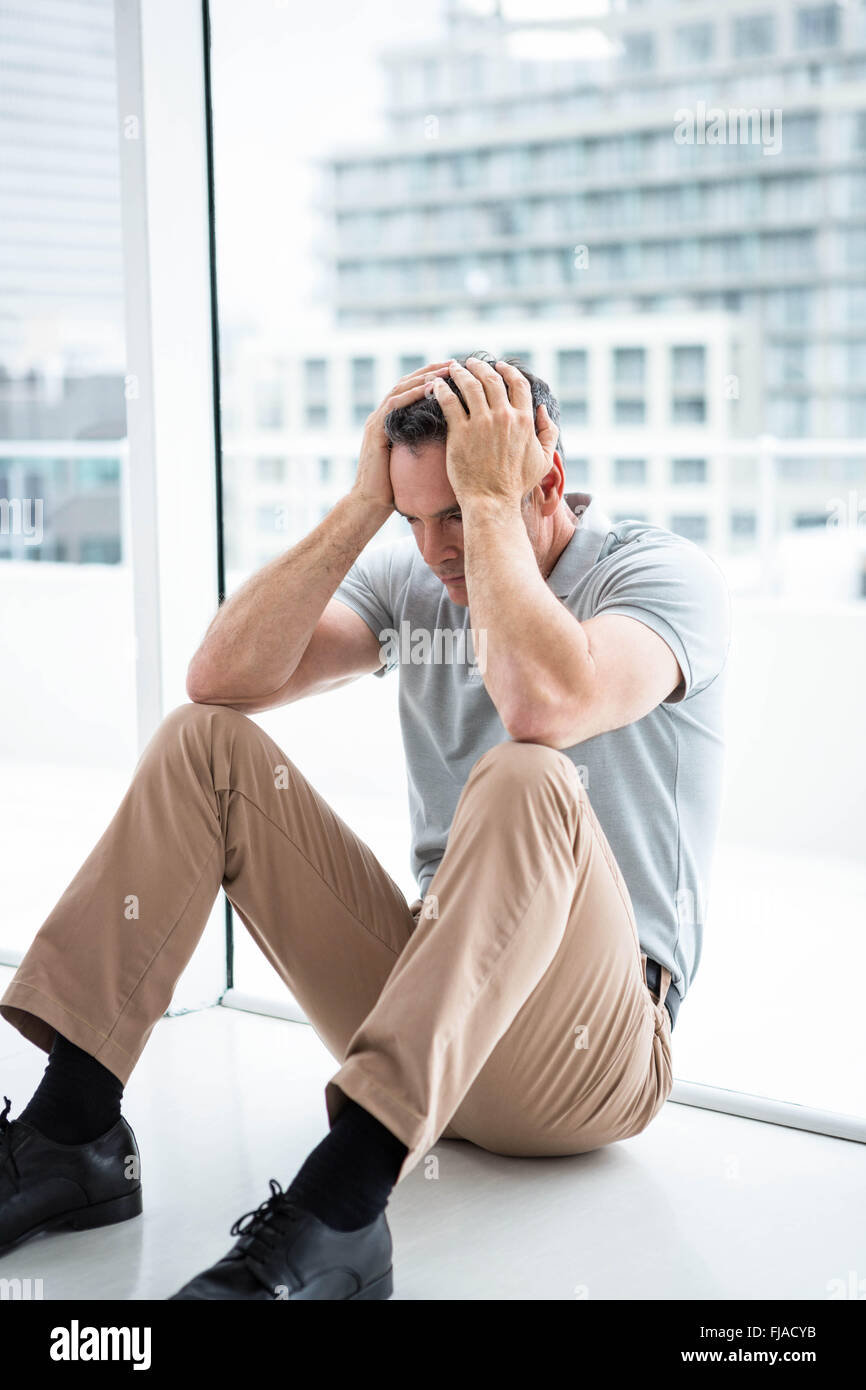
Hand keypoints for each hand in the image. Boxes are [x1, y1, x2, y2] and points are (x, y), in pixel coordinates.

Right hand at [350, 361, 453, 511]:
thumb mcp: (415, 460)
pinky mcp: (375, 431)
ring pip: (400, 388)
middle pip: (407, 383)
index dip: (433, 377)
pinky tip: (430, 388)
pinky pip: (393, 405)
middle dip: (431, 370)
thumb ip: (425, 443)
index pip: (413, 390)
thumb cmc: (395, 487)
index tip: (456, 371)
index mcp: (391, 421)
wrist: (370, 504)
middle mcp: (381, 416)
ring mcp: (376, 421)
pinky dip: (412, 394)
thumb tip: (452, 437)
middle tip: (453, 362)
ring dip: (424, 377)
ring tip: (445, 370)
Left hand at [430, 358, 558, 508]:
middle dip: (480, 366)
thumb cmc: (517, 484)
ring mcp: (481, 423)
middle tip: (471, 363)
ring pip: (469, 385)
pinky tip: (437, 385)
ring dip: (460, 372)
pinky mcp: (460, 432)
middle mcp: (504, 416)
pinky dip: (442, 389)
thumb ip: (548, 433)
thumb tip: (543, 411)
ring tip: (453, 368)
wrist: (492, 502)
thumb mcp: (543, 459)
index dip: (507, 370)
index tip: (498, 366)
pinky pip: (449, 402)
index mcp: (525, 420)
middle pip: (491, 379)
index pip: (517, 383)